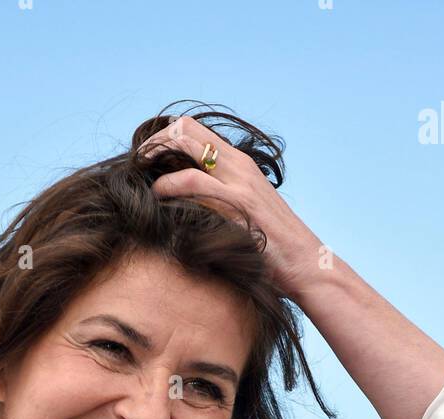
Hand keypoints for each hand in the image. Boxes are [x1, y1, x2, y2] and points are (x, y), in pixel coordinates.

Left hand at [137, 115, 321, 301]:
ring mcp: (239, 182)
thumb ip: (222, 202)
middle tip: (137, 163)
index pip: (197, 131)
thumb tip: (190, 208)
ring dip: (155, 156)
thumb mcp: (247, 214)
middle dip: (155, 141)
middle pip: (187, 128)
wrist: (306, 265)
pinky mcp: (237, 204)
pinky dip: (168, 186)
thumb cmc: (274, 249)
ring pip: (187, 145)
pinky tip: (158, 197)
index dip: (167, 137)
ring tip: (141, 176)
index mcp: (241, 164)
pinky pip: (193, 182)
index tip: (149, 159)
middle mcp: (239, 165)